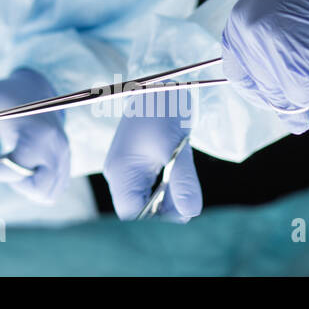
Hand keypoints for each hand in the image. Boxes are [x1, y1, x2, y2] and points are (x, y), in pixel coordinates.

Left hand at [0, 68, 70, 203]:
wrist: (34, 89)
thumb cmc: (6, 96)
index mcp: (38, 134)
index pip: (17, 170)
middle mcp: (56, 148)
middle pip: (39, 189)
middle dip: (15, 183)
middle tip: (2, 165)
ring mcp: (64, 156)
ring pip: (48, 194)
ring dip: (25, 187)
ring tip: (12, 165)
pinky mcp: (65, 162)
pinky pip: (54, 190)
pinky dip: (36, 187)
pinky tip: (23, 168)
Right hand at [103, 91, 200, 220]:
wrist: (159, 85)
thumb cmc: (164, 110)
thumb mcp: (177, 147)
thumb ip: (183, 182)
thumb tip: (190, 214)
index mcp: (122, 173)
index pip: (132, 216)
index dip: (155, 224)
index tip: (181, 216)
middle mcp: (117, 175)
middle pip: (136, 211)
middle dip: (164, 213)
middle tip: (187, 199)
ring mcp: (123, 170)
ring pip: (143, 202)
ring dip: (166, 201)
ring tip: (183, 185)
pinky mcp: (132, 165)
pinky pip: (145, 189)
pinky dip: (163, 191)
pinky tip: (175, 177)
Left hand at [221, 0, 308, 133]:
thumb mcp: (284, 19)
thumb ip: (272, 54)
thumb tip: (285, 111)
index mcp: (240, 19)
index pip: (234, 71)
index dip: (254, 90)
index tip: (272, 99)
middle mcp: (247, 31)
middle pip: (257, 85)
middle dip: (281, 98)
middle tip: (304, 100)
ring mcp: (268, 44)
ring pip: (278, 93)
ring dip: (300, 98)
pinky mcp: (292, 58)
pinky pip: (299, 94)